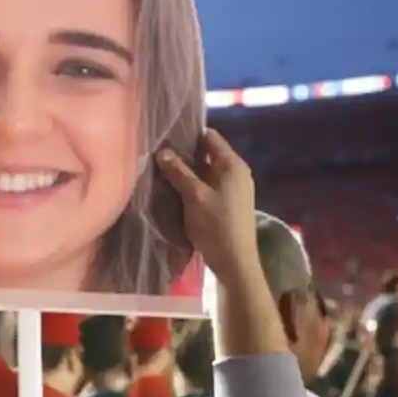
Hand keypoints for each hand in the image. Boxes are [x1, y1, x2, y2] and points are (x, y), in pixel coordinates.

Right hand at [157, 129, 259, 286]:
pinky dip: (197, 186)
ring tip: (165, 173)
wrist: (235, 261)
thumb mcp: (193, 196)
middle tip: (160, 156)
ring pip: (208, 172)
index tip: (167, 137)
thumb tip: (162, 151)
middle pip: (209, 154)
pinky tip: (179, 192)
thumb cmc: (216, 225)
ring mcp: (236, 188)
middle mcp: (237, 172)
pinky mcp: (231, 203)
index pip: (210, 137)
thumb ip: (178, 172)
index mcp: (232, 164)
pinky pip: (211, 186)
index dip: (190, 135)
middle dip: (186, 155)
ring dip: (190, 172)